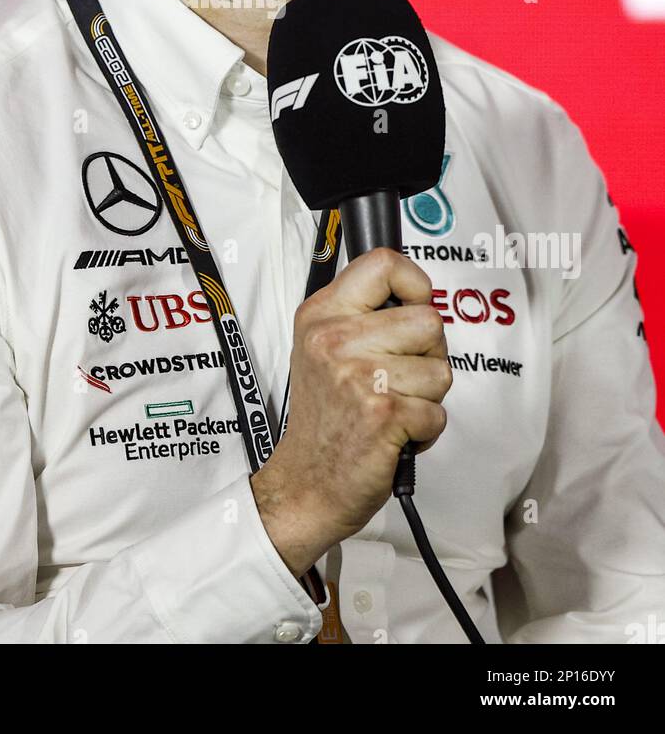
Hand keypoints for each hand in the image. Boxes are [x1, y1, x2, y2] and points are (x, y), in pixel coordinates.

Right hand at [250, 248, 450, 577]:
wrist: (306, 482)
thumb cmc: (326, 417)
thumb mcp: (321, 348)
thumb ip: (361, 315)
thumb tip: (418, 295)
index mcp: (321, 314)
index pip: (383, 263)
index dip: (415, 285)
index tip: (412, 309)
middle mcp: (335, 339)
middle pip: (429, 321)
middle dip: (429, 354)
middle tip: (399, 377)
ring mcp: (359, 376)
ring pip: (440, 370)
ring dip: (427, 397)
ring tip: (392, 408)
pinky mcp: (383, 414)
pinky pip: (438, 412)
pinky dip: (425, 430)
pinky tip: (394, 433)